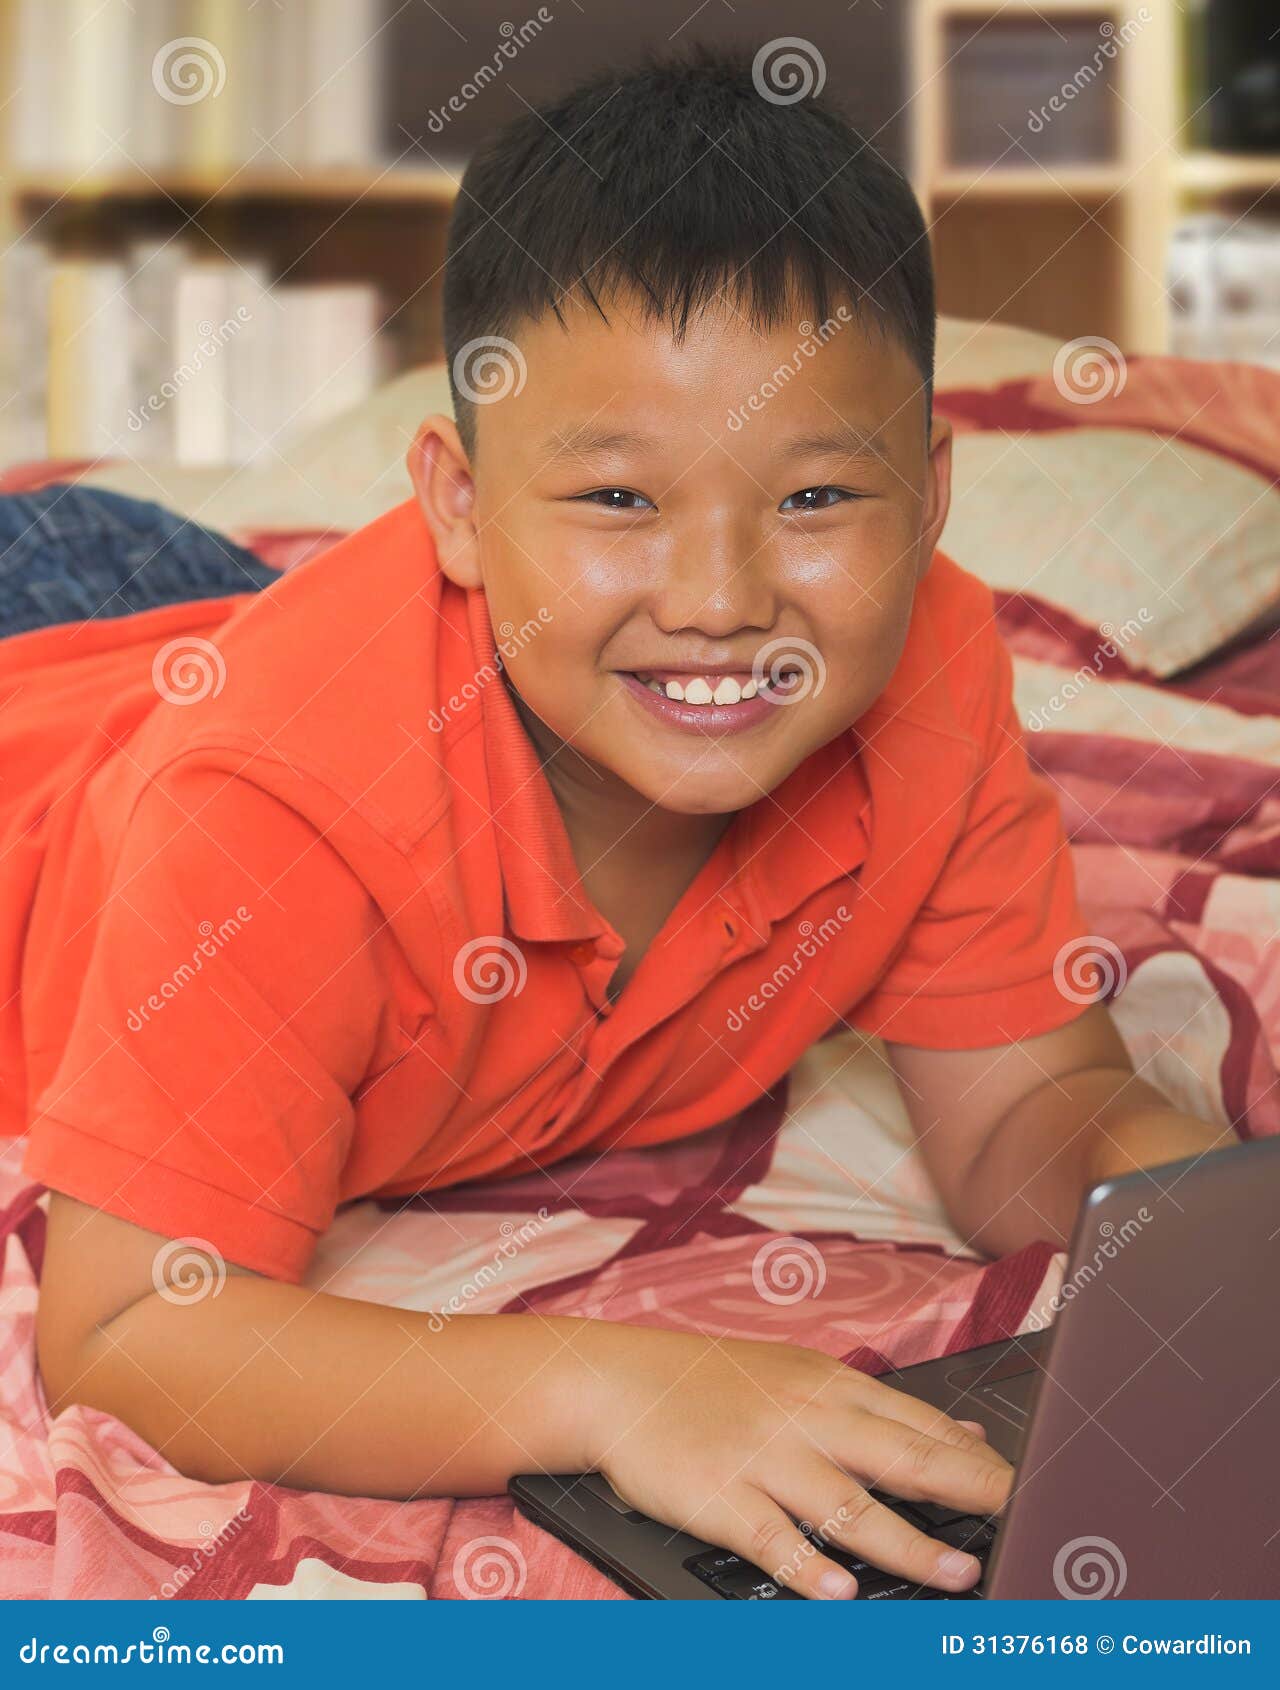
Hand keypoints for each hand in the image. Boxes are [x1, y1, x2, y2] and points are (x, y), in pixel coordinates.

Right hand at [584, 1328, 1009, 1599]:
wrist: (623, 1381)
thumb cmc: (720, 1383)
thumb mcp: (807, 1376)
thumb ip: (886, 1410)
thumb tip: (966, 1436)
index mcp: (833, 1386)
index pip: (924, 1424)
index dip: (982, 1462)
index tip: (1035, 1490)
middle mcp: (806, 1418)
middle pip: (902, 1457)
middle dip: (968, 1493)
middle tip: (1022, 1524)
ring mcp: (763, 1457)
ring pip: (846, 1503)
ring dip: (904, 1542)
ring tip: (955, 1572)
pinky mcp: (718, 1494)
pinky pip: (769, 1537)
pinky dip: (805, 1565)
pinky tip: (838, 1591)